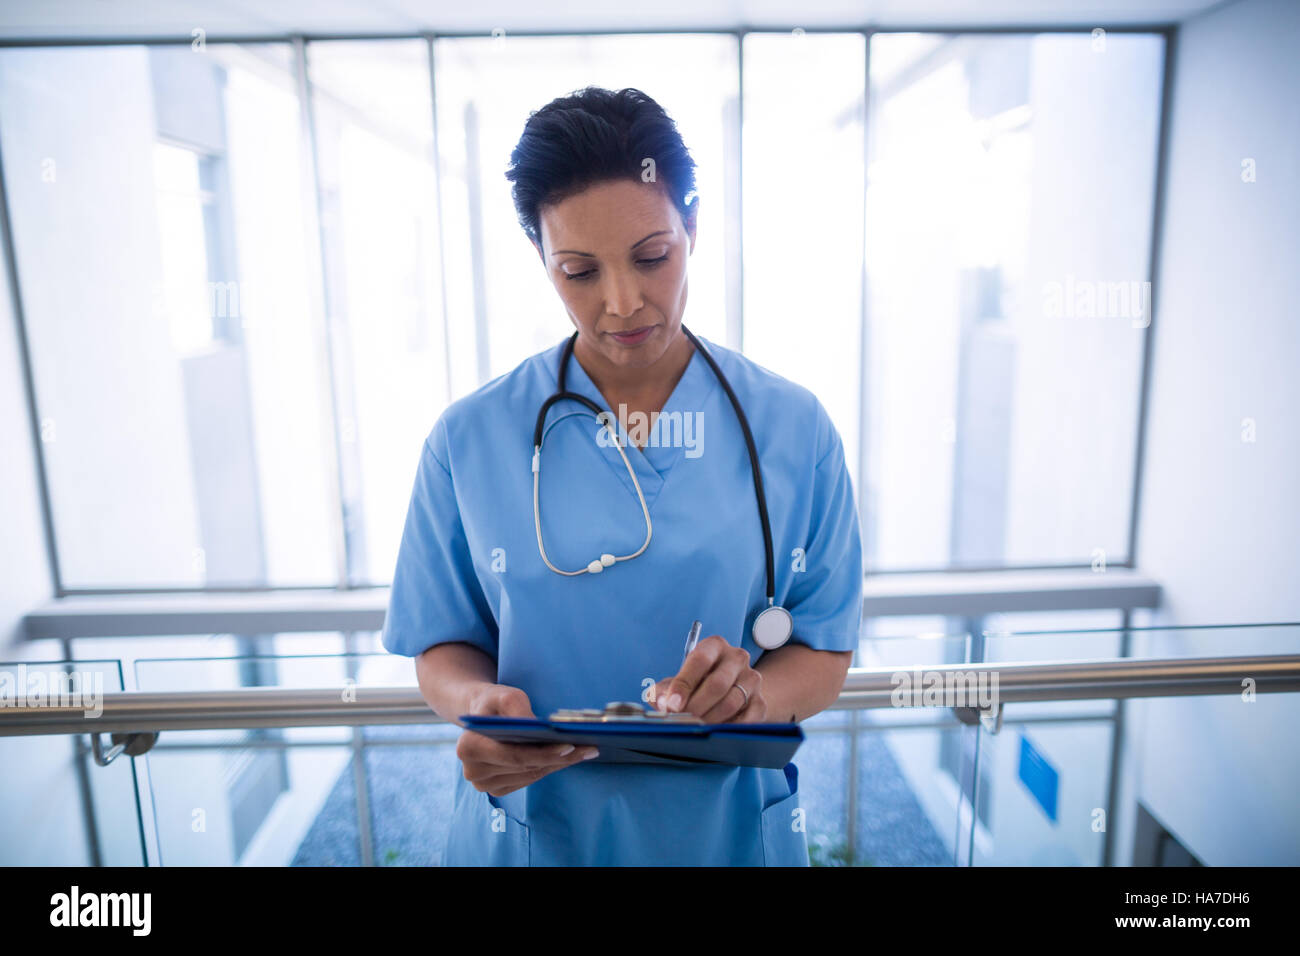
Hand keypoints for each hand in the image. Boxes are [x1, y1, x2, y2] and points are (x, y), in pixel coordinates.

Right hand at [456, 684, 598, 795]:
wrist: (482, 715)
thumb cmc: (494, 702)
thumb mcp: (506, 695)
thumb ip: (519, 710)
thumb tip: (541, 729)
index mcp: (468, 748)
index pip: (514, 755)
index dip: (544, 753)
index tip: (570, 746)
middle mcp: (473, 771)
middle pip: (526, 768)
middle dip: (559, 758)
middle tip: (589, 749)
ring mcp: (484, 784)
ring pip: (531, 776)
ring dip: (558, 764)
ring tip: (584, 751)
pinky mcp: (497, 790)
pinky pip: (529, 780)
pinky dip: (549, 768)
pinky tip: (567, 757)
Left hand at [649, 635, 766, 722]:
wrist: (731, 690)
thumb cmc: (697, 683)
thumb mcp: (678, 681)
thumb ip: (664, 690)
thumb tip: (662, 703)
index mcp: (714, 646)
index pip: (699, 660)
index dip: (684, 684)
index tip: (671, 704)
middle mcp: (737, 658)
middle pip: (717, 684)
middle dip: (695, 706)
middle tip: (681, 721)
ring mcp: (751, 679)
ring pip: (731, 703)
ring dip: (709, 719)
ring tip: (694, 728)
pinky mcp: (760, 701)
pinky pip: (746, 719)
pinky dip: (727, 728)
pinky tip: (714, 732)